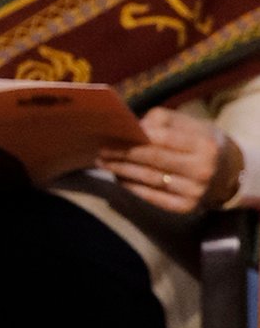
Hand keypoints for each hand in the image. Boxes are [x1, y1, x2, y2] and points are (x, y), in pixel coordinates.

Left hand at [102, 104, 241, 218]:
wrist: (227, 173)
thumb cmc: (199, 142)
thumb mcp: (189, 124)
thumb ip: (160, 120)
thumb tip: (132, 127)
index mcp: (204, 145)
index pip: (162, 140)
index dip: (135, 137)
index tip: (111, 134)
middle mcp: (202, 170)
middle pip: (153, 160)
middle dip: (122, 154)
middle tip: (101, 149)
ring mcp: (195, 192)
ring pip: (149, 179)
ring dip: (122, 170)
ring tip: (103, 162)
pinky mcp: (186, 208)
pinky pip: (152, 197)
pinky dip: (132, 187)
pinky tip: (118, 177)